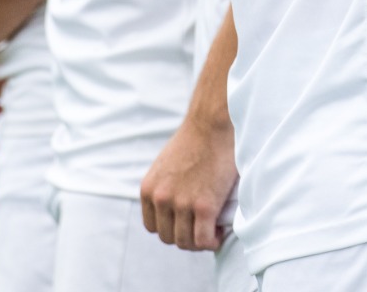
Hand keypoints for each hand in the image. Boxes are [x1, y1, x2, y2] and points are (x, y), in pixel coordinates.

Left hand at [140, 115, 236, 251]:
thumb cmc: (194, 141)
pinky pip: (204, 240)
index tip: (186, 224)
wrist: (212, 124)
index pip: (152, 227)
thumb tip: (172, 210)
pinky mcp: (204, 206)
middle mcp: (161, 199)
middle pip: (168, 238)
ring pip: (186, 242)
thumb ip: (164, 188)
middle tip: (202, 228)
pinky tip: (219, 232)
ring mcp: (182, 204)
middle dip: (185, 237)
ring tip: (212, 229)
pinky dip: (212, 242)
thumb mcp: (165, 166)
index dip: (171, 228)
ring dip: (199, 241)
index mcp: (148, 190)